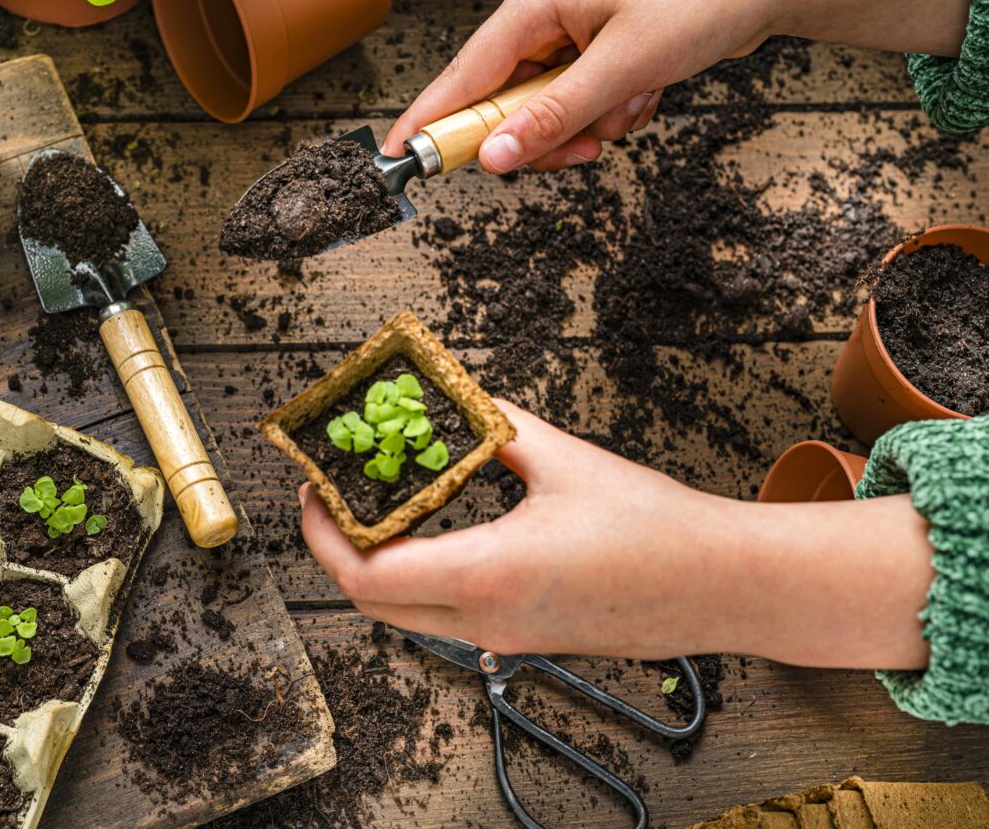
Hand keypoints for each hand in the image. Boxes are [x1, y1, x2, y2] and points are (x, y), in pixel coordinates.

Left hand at [300, 400, 933, 668]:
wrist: (726, 586)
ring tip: (380, 503)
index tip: (313, 489)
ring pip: (407, 613)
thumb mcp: (564, 458)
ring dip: (377, 563)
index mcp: (489, 575)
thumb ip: (494, 427)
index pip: (365, 574)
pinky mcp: (525, 641)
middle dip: (336, 550)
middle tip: (333, 496)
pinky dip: (419, 577)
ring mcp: (505, 639)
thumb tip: (450, 397)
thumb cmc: (657, 526)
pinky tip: (433, 526)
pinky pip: (446, 616)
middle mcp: (488, 620)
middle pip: (372, 604)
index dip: (322, 533)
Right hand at [383, 0, 970, 174]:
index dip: (431, 121)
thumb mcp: (620, 71)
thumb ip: (551, 117)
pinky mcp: (595, 47)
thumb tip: (492, 158)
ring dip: (587, 125)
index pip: (464, 74)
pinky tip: (645, 94)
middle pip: (506, 102)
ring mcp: (570, 31)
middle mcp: (542, 13)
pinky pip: (579, 102)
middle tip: (584, 150)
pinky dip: (610, 112)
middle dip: (545, 134)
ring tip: (632, 108)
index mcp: (534, 1)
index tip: (397, 158)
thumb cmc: (698, 1)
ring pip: (546, 110)